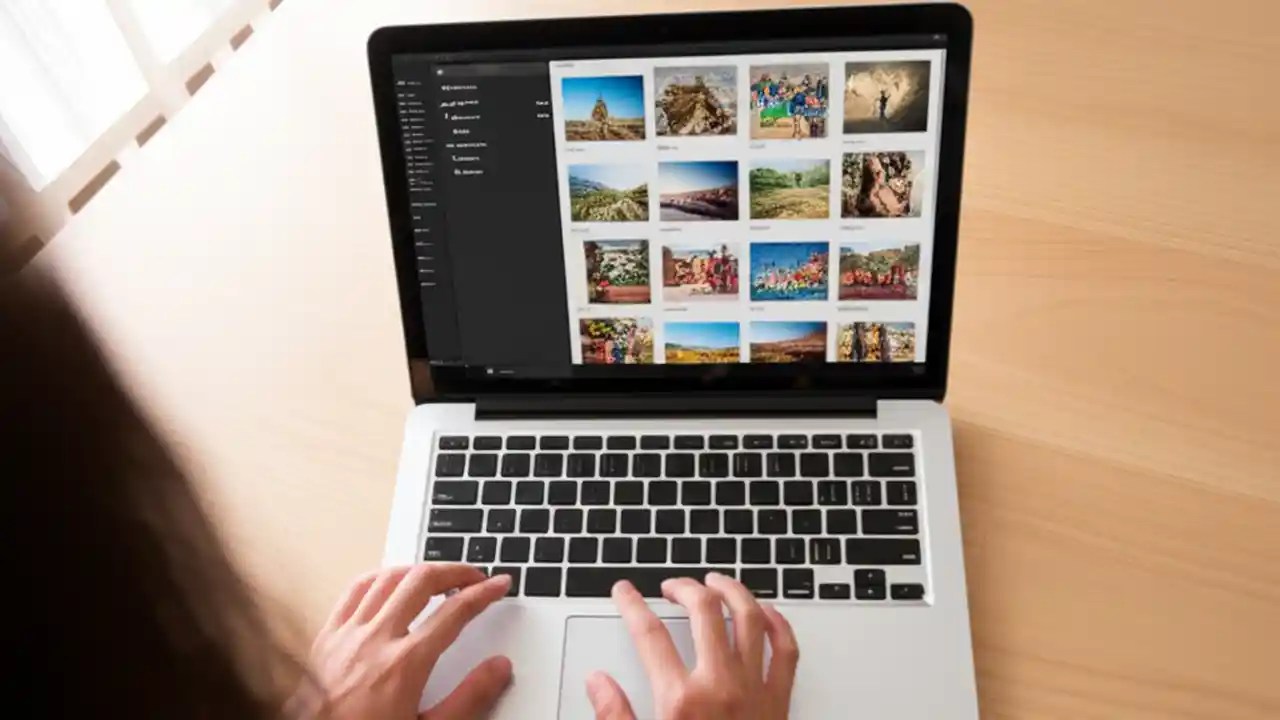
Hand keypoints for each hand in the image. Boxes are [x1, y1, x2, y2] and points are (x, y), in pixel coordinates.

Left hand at [309, 564, 512, 719]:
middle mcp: (376, 640)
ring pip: (388, 577)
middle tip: (473, 576)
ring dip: (419, 570)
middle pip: (422, 581)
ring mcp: (347, 635)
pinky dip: (379, 577)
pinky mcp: (325, 637)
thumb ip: (469, 699)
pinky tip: (390, 582)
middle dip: (455, 570)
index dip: (484, 592)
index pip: (456, 612)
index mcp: (405, 664)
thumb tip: (499, 667)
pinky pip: (354, 590)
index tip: (499, 585)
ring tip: (437, 577)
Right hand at [587, 573, 798, 719]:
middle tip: (670, 585)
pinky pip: (785, 649)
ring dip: (731, 590)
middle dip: (683, 587)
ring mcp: (755, 689)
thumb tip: (597, 682)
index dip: (632, 604)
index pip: (649, 634)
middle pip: (703, 610)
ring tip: (715, 581)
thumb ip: (615, 717)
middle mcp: (721, 686)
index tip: (625, 591)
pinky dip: (777, 623)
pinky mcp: (781, 701)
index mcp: (681, 701)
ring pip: (748, 617)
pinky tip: (765, 612)